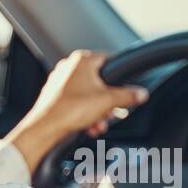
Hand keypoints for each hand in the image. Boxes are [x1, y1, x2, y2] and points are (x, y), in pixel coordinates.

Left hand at [5, 50, 148, 173]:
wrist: (46, 127)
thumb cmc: (69, 110)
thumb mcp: (108, 101)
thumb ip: (128, 96)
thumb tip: (140, 93)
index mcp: (82, 60)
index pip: (110, 60)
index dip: (120, 75)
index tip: (126, 87)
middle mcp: (69, 67)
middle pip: (100, 82)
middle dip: (107, 101)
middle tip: (110, 112)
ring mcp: (60, 82)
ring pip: (88, 95)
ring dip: (97, 111)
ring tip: (98, 123)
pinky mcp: (55, 96)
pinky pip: (76, 103)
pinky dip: (85, 114)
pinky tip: (89, 126)